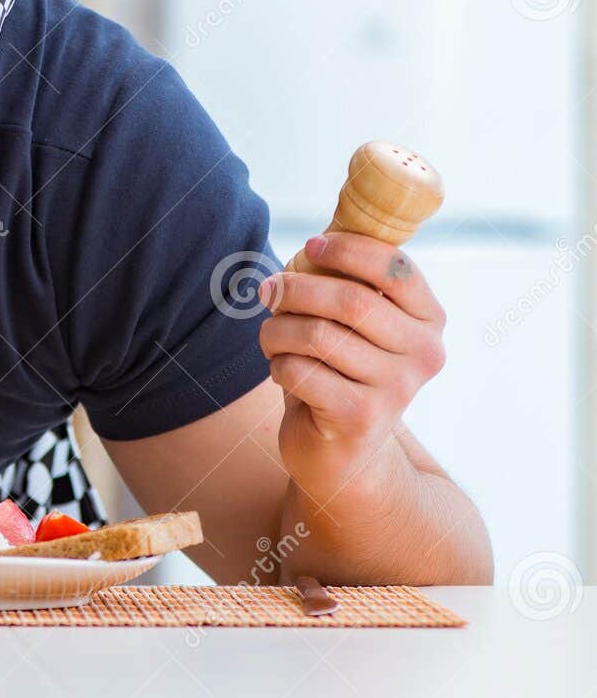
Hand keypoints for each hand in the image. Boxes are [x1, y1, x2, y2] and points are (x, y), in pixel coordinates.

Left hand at [257, 232, 446, 499]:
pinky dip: (278, 365)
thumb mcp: (353, 324)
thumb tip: (311, 246)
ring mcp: (397, 389)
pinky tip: (283, 373)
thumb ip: (344, 282)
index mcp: (428, 319)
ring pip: (318, 335)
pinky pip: (300, 371)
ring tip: (271, 338)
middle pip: (352, 301)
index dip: (348, 250)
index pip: (396, 269)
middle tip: (268, 290)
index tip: (310, 246)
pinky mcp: (361, 418)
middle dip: (296, 289)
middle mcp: (424, 353)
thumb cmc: (339, 369)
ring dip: (277, 330)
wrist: (341, 450)